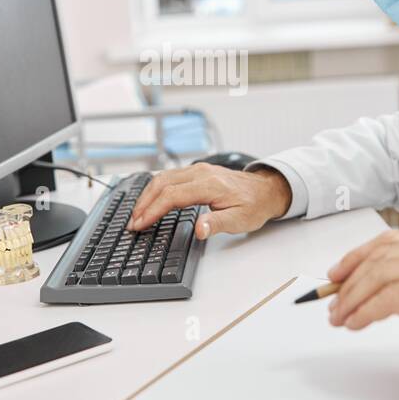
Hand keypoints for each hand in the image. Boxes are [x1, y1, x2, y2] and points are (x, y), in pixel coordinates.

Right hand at [127, 164, 291, 238]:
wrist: (265, 189)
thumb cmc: (253, 205)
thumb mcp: (240, 220)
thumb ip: (217, 224)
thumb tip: (199, 230)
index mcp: (210, 184)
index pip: (172, 196)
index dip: (153, 210)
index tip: (140, 224)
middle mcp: (201, 172)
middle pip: (162, 184)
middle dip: (144, 203)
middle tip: (132, 222)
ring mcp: (197, 169)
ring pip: (163, 177)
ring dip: (147, 195)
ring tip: (137, 213)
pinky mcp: (196, 171)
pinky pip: (169, 176)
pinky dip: (155, 188)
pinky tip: (150, 199)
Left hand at [326, 230, 398, 399]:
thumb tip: (363, 284)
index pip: (391, 241)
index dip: (357, 256)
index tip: (335, 275)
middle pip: (382, 257)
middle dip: (349, 282)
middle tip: (333, 304)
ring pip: (381, 275)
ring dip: (352, 299)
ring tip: (340, 318)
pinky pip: (388, 298)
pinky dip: (365, 312)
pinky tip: (356, 324)